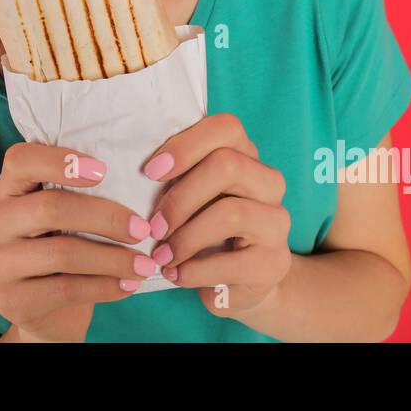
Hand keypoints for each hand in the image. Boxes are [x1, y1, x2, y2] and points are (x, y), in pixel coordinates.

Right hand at [0, 141, 156, 341]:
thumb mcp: (70, 216)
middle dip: (104, 217)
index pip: (20, 160)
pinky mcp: (10, 299)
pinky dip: (104, 286)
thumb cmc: (67, 246)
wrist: (50, 311)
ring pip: (61, 252)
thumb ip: (84, 192)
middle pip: (49, 207)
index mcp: (9, 189)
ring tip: (145, 264)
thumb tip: (136, 174)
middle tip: (142, 229)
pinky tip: (128, 285)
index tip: (103, 171)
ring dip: (112, 259)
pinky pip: (65, 289)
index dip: (59, 161)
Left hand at [142, 112, 291, 316]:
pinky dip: (193, 270)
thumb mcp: (189, 197)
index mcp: (246, 156)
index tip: (150, 172)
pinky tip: (175, 275)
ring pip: (230, 213)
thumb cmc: (203, 229)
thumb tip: (133, 168)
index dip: (185, 146)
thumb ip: (174, 177)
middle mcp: (269, 182)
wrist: (239, 282)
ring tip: (161, 256)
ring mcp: (276, 222)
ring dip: (184, 238)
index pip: (226, 128)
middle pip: (227, 165)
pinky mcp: (273, 262)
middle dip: (180, 197)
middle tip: (153, 226)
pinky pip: (230, 261)